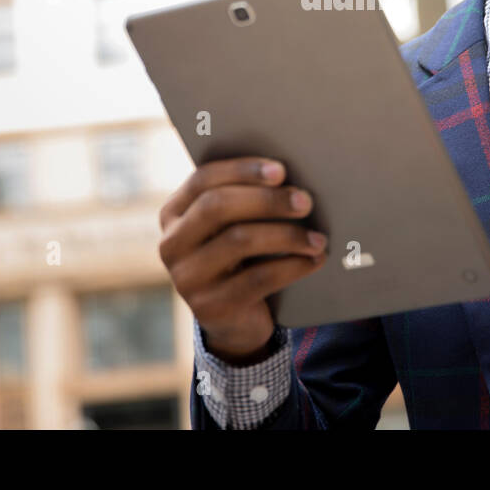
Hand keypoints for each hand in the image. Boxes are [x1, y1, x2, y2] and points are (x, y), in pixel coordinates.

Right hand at [159, 157, 326, 362]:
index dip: (242, 170)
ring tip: (317, 237)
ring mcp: (187, 278)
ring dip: (287, 235)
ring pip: (239, 241)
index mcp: (174, 213)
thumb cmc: (240, 257)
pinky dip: (292, 266)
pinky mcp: (210, 307)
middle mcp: (172, 244)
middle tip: (305, 201)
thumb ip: (245, 201)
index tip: (280, 170)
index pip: (203, 180)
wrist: (234, 320)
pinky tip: (313, 260)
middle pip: (217, 207)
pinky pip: (257, 279)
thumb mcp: (231, 227)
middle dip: (266, 200)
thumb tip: (289, 178)